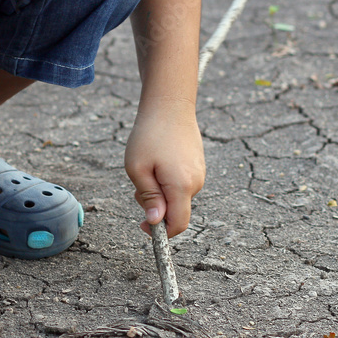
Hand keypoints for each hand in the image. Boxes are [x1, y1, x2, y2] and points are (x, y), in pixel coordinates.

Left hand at [125, 107, 204, 237]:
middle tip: (139, 183)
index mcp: (181, 186)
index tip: (143, 226)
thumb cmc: (149, 135)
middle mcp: (196, 183)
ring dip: (160, 191)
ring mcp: (199, 173)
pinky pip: (181, 184)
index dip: (161, 233)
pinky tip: (159, 160)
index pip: (178, 224)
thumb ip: (148, 197)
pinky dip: (167, 181)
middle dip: (155, 206)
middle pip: (176, 211)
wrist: (170, 104)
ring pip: (177, 197)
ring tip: (148, 166)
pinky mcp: (198, 165)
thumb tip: (156, 222)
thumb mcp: (138, 168)